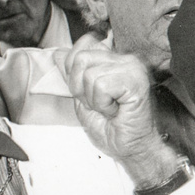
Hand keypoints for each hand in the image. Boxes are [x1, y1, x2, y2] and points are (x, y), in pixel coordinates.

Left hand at [64, 34, 180, 187]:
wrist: (132, 149)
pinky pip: (101, 86)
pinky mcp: (136, 80)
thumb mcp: (83, 99)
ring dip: (94, 100)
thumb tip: (59, 54)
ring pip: (90, 74)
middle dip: (81, 88)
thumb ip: (73, 75)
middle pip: (81, 58)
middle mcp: (126, 59)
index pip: (82, 45)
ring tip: (111, 109)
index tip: (91, 94)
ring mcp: (133, 67)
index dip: (75, 73)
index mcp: (115, 60)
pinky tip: (117, 110)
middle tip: (101, 104)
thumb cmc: (112, 129)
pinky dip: (103, 104)